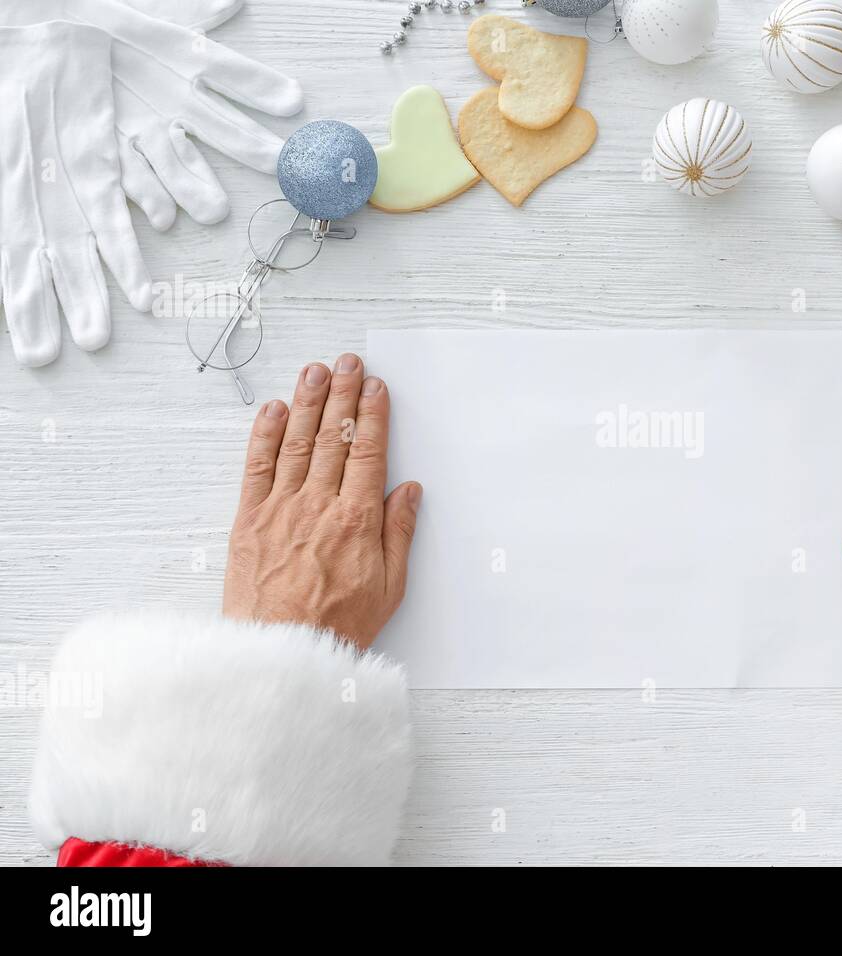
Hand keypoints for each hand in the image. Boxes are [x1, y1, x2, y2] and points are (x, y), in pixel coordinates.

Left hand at [223, 354, 421, 647]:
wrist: (279, 652)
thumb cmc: (336, 626)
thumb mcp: (389, 587)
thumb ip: (399, 533)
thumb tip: (408, 491)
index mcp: (357, 520)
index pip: (368, 452)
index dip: (373, 415)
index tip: (376, 387)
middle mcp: (318, 505)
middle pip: (333, 437)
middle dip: (343, 394)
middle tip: (348, 362)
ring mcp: (280, 509)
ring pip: (296, 442)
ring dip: (307, 402)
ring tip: (316, 371)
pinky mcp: (248, 520)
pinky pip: (256, 467)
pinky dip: (264, 434)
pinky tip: (272, 409)